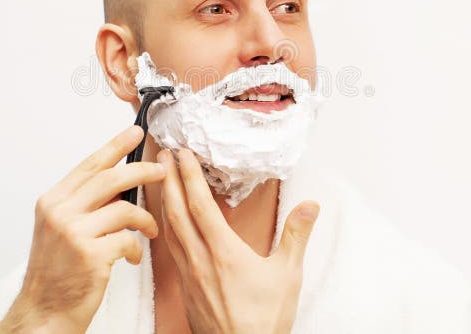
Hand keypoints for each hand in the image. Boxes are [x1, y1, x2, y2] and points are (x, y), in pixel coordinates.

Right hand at [0, 125, 165, 333]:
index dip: (116, 146)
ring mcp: (74, 234)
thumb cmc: (56, 274)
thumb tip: (119, 181)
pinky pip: (128, 239)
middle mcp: (60, 212)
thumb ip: (83, 204)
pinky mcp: (90, 256)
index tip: (136, 132)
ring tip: (150, 231)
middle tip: (161, 171)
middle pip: (110, 178)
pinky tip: (132, 258)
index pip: (90, 164)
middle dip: (142, 171)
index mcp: (52, 201)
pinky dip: (137, 248)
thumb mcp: (60, 229)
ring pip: (125, 209)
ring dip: (145, 219)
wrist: (43, 314)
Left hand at [157, 148, 319, 333]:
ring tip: (160, 181)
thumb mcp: (288, 275)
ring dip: (163, 201)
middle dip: (169, 180)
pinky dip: (166, 228)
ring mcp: (189, 275)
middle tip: (164, 156)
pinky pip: (171, 250)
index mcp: (224, 252)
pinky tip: (168, 224)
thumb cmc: (264, 321)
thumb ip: (297, 236)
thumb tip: (310, 206)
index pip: (200, 205)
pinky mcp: (187, 288)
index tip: (184, 154)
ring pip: (169, 230)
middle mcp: (200, 260)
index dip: (189, 176)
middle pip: (177, 212)